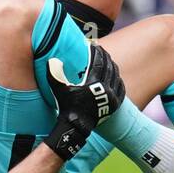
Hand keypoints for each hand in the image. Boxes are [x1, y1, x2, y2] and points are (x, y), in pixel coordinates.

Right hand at [45, 45, 125, 160]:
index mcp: (93, 84)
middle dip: (106, 57)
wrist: (76, 126)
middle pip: (109, 67)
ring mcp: (112, 98)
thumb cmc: (67, 107)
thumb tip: (52, 60)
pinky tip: (115, 75)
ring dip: (112, 66)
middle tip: (101, 50)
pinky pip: (121, 87)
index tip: (94, 46)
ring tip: (108, 61)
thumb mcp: (58, 89)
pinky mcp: (116, 104)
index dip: (97, 52)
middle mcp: (105, 90)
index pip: (99, 62)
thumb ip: (54, 74)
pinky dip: (118, 79)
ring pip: (116, 76)